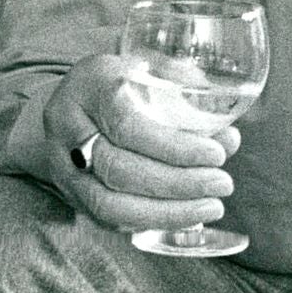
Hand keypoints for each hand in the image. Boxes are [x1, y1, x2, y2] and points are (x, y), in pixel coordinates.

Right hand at [44, 54, 239, 231]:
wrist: (70, 104)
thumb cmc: (121, 85)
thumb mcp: (149, 71)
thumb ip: (189, 100)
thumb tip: (229, 138)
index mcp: (89, 85)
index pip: (128, 125)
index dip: (174, 147)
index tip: (216, 154)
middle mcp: (66, 126)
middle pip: (119, 169)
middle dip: (178, 183)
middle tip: (222, 184)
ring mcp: (62, 165)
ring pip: (109, 204)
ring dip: (167, 212)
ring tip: (211, 207)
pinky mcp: (70, 194)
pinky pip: (108, 220)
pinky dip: (151, 221)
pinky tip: (185, 216)